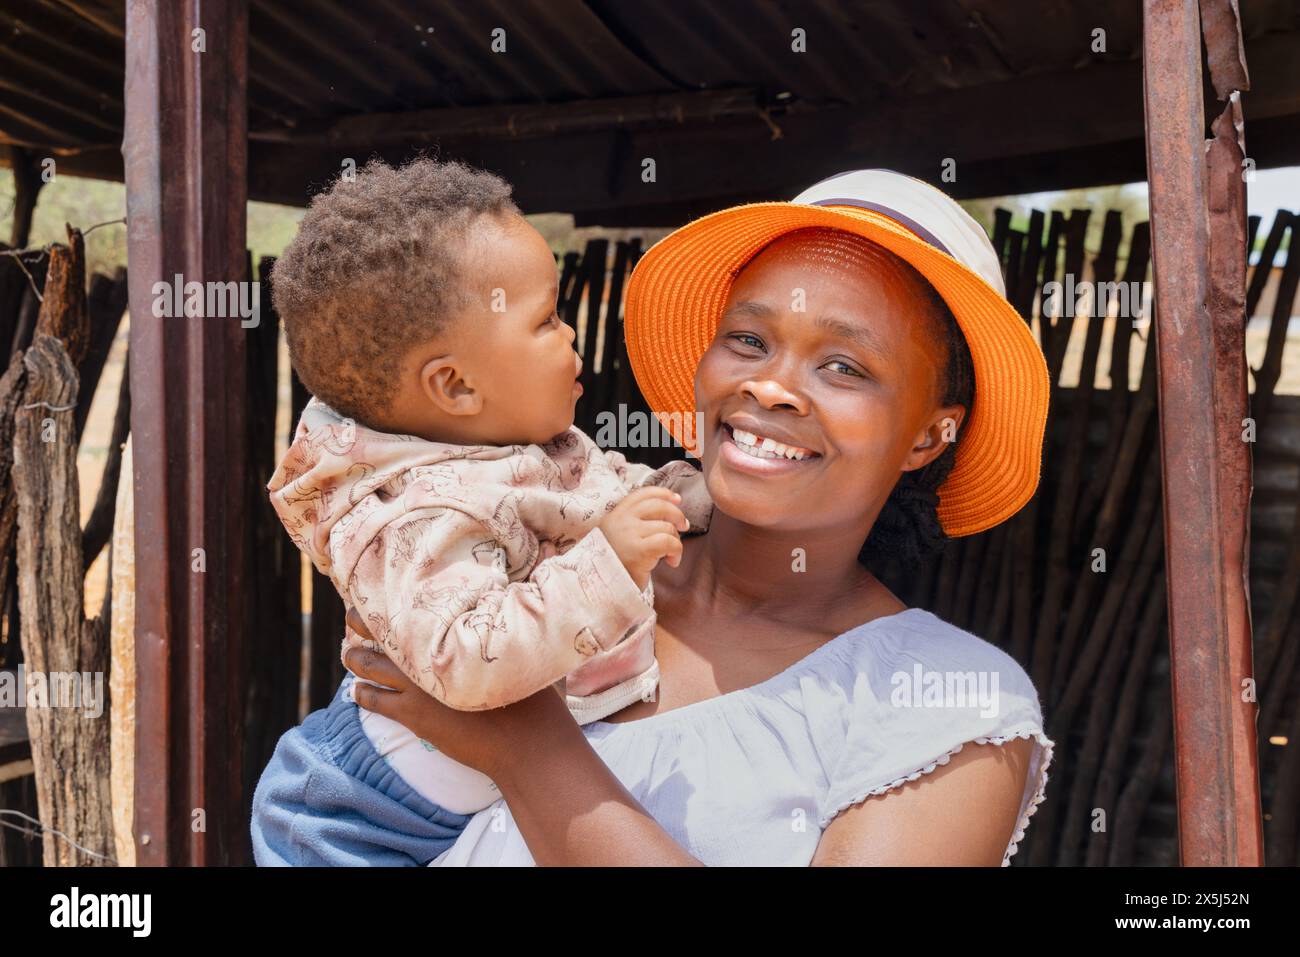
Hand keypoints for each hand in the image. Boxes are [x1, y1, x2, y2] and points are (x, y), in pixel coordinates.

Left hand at [344, 608, 576, 781]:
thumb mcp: (519, 653)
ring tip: (349, 653)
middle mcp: (432, 653)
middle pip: (384, 631)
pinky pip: (376, 701)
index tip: (382, 593)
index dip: (393, 602)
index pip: (414, 610)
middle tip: (351, 615)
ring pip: (371, 665)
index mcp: (457, 634)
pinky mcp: (413, 715)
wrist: (524, 741)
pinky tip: (356, 692)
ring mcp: (419, 685)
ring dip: (356, 658)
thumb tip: (509, 612)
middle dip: (362, 622)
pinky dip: (362, 694)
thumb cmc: (530, 696)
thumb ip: (503, 634)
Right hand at [597, 486, 688, 590]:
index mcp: (615, 516)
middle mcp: (620, 521)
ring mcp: (629, 534)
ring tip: (671, 555)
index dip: (663, 494)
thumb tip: (670, 509)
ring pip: (666, 526)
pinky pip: (669, 542)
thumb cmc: (616, 567)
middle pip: (658, 505)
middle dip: (676, 514)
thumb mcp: (620, 538)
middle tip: (683, 526)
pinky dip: (676, 551)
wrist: (604, 591)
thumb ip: (636, 523)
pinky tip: (672, 562)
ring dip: (676, 541)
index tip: (676, 500)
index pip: (642, 494)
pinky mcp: (639, 551)